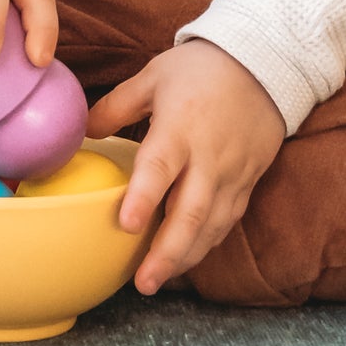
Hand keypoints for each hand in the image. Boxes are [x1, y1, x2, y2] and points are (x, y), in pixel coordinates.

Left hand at [87, 40, 285, 295]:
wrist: (263, 63)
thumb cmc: (201, 69)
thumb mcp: (153, 77)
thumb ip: (115, 107)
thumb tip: (82, 132)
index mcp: (180, 127)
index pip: (161, 168)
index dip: (144, 198)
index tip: (127, 225)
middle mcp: (208, 156)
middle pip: (190, 212)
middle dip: (167, 252)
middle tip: (143, 282)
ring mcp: (231, 173)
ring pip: (211, 225)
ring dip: (186, 256)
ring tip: (157, 280)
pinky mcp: (247, 181)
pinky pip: (226, 220)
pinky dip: (207, 243)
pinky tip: (186, 259)